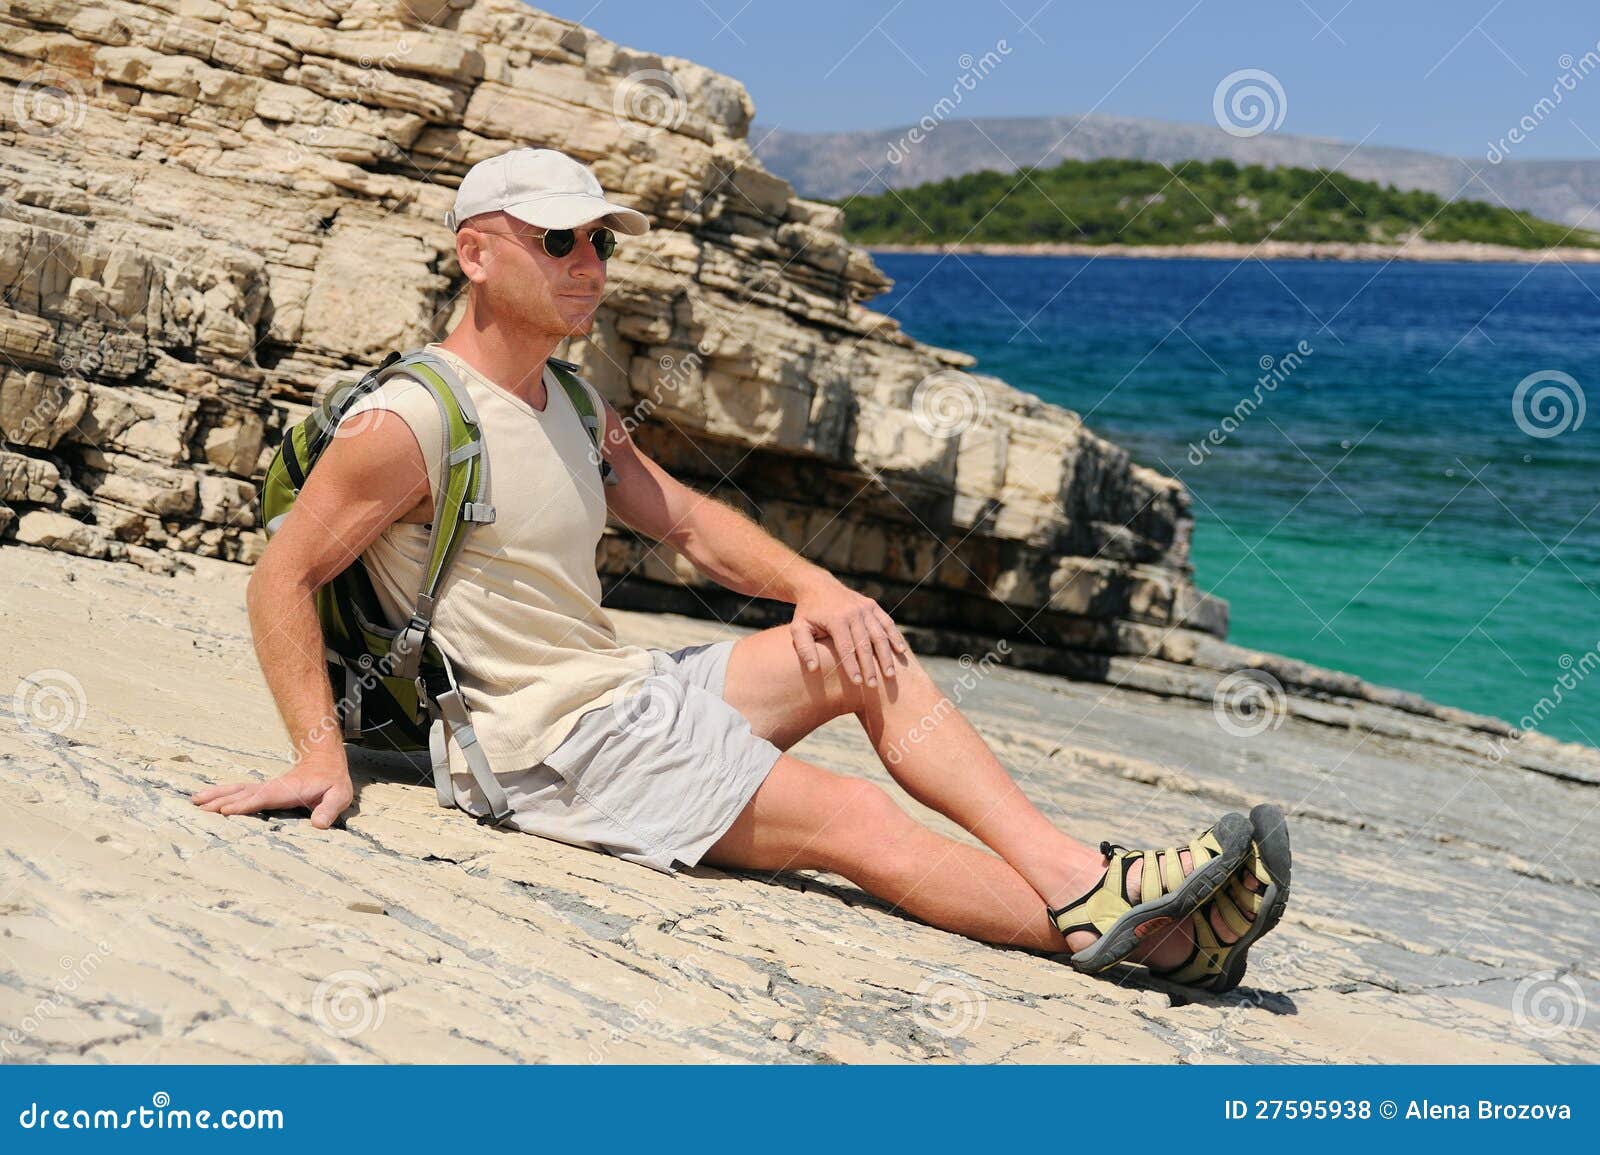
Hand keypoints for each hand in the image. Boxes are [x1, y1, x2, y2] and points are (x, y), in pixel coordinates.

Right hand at [191, 752, 353, 829]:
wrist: (326, 763)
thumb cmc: (332, 783)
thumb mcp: (339, 795)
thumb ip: (329, 808)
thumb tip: (318, 824)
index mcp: (288, 790)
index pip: (264, 798)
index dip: (246, 804)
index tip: (226, 811)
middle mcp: (272, 788)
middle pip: (243, 793)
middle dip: (221, 799)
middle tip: (199, 806)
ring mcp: (265, 787)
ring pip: (237, 790)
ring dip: (216, 794)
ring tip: (194, 800)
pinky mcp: (262, 790)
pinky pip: (238, 791)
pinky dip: (221, 794)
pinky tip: (206, 798)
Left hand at [790, 573, 910, 686]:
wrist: (817, 585)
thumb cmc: (807, 612)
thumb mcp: (798, 628)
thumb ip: (804, 648)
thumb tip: (813, 669)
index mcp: (835, 619)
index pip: (846, 648)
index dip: (852, 667)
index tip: (858, 684)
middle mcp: (853, 612)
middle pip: (865, 644)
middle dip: (871, 666)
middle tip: (874, 685)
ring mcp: (865, 607)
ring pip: (879, 634)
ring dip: (886, 655)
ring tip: (890, 674)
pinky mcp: (872, 605)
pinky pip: (886, 622)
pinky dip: (895, 637)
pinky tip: (900, 652)